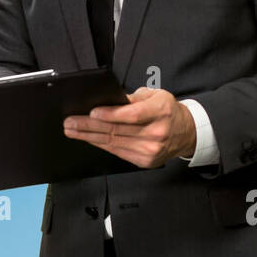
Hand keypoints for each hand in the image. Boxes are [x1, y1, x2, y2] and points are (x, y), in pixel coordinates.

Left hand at [62, 86, 196, 168]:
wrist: (185, 133)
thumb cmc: (167, 111)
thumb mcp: (155, 95)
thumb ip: (132, 98)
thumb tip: (108, 101)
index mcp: (160, 112)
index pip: (132, 115)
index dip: (110, 115)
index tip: (92, 112)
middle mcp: (156, 133)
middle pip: (117, 130)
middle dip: (89, 126)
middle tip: (70, 122)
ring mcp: (150, 150)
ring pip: (113, 143)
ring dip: (89, 137)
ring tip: (72, 130)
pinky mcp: (144, 161)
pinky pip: (117, 152)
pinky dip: (101, 144)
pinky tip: (88, 139)